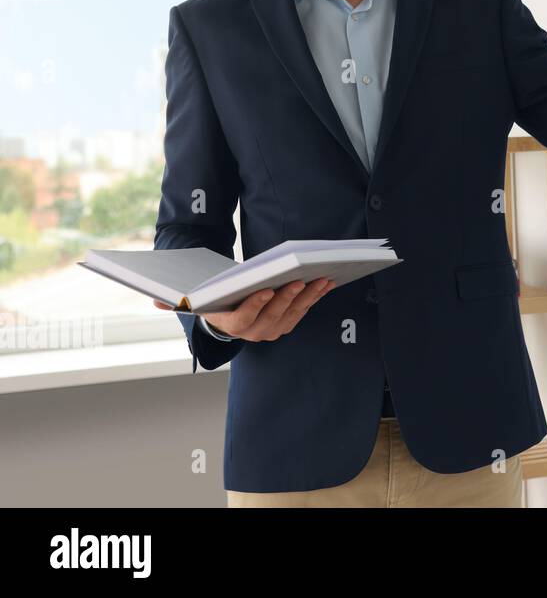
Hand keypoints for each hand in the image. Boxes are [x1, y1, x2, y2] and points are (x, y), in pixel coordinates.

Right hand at [152, 277, 334, 341]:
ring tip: (321, 278)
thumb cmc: (213, 302)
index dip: (257, 304)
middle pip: (273, 314)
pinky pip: (304, 310)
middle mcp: (254, 333)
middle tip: (300, 279)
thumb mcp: (193, 302)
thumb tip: (154, 300)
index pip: (244, 318)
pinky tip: (326, 283)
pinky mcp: (287, 323)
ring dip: (308, 297)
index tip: (267, 289)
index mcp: (231, 327)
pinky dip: (316, 297)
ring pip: (293, 313)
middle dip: (288, 296)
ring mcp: (273, 329)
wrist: (228, 316)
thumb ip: (174, 302)